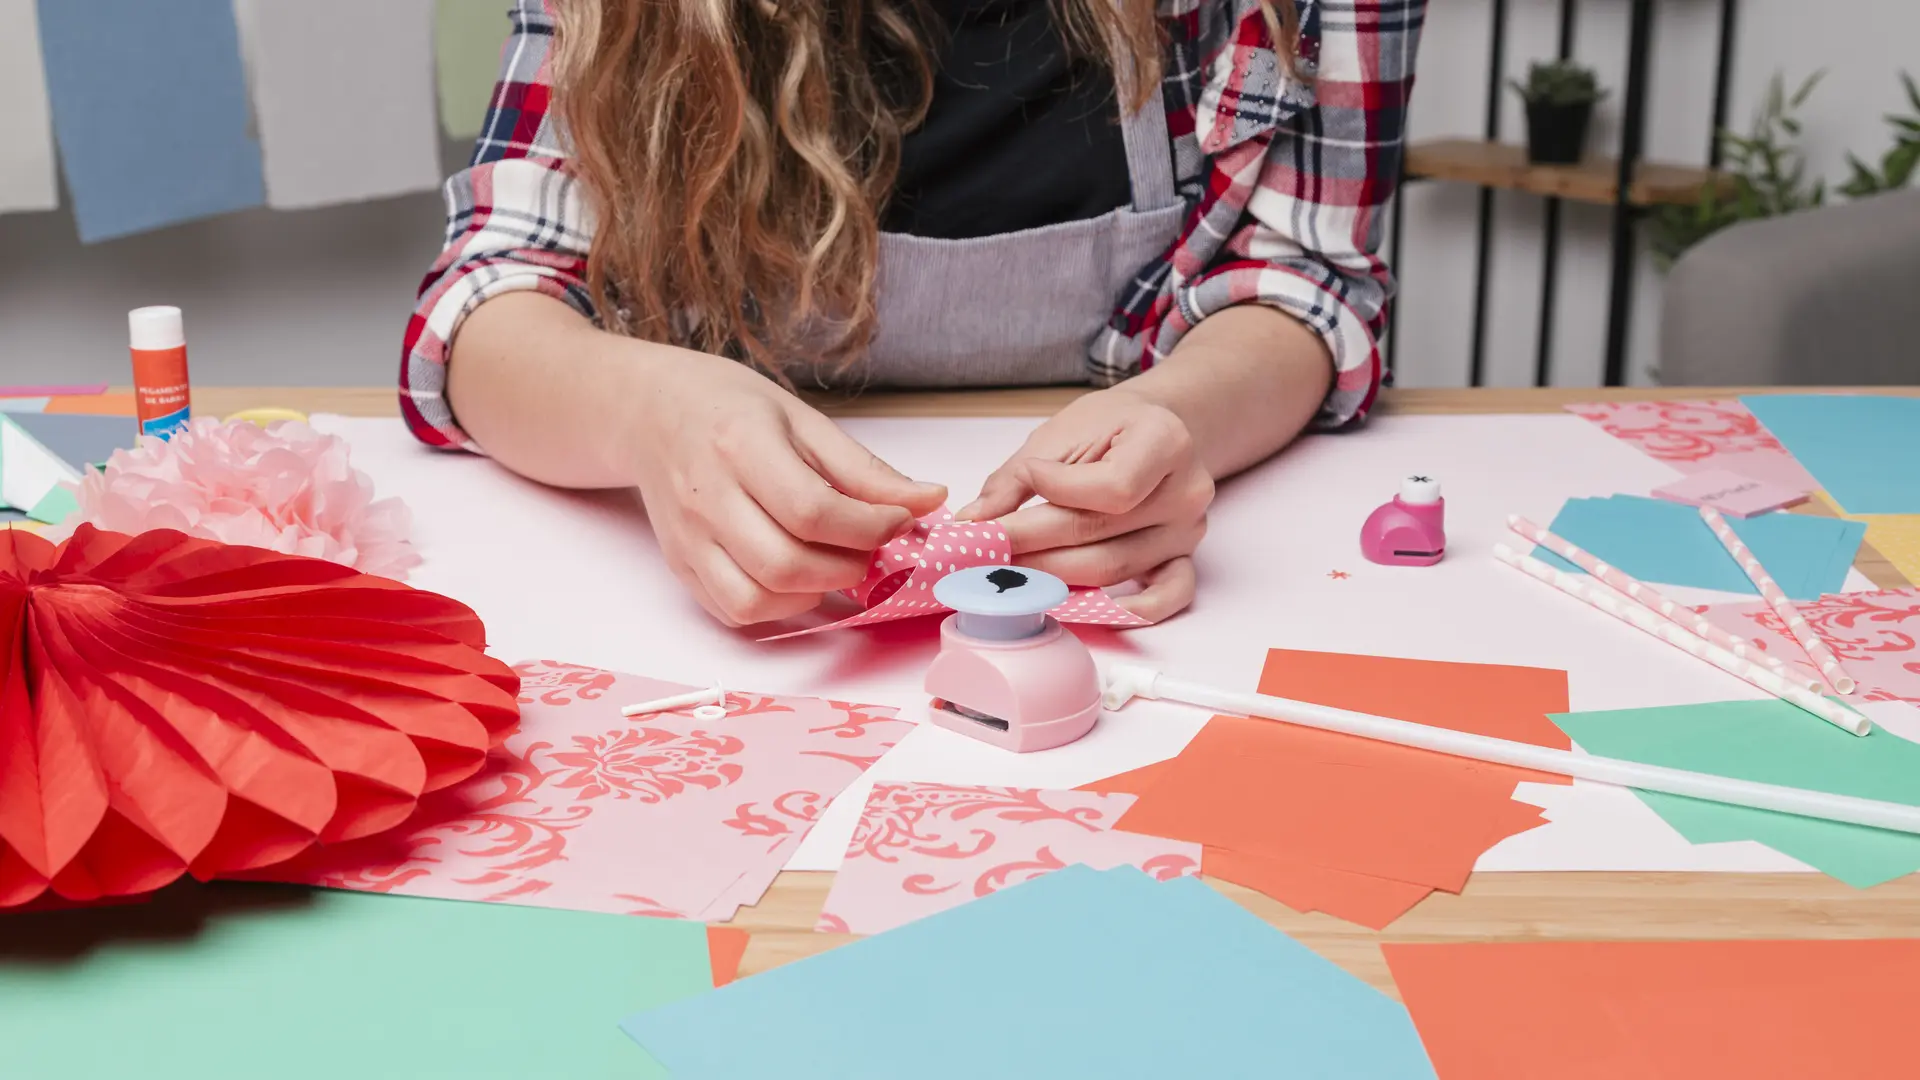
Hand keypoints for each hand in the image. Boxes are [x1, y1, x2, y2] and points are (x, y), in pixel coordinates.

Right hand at [629, 352, 946, 625]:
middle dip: (847, 567)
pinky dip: (778, 607)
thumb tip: (929, 501)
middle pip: (785, 563)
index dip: (869, 527)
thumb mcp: (803, 420)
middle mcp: (706, 496)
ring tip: (833, 564)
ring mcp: (688, 537)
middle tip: (869, 547)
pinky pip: (733, 610)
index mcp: (740, 445)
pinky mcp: (680, 565)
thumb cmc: (732, 409)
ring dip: (813, 593)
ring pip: (756, 598)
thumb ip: (864, 469)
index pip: (811, 510)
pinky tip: (797, 578)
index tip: (898, 521)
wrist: (653, 412)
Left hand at [957, 387, 1210, 620]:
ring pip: (1113, 568)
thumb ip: (1019, 476)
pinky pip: (1166, 596)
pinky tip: (1082, 607)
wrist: (1154, 429)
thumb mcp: (1063, 432)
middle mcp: (1186, 492)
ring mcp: (1188, 531)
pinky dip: (1128, 611)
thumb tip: (977, 520)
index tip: (1018, 486)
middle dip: (1032, 543)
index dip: (1057, 492)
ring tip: (1007, 570)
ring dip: (1052, 575)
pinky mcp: (1184, 557)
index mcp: (1165, 442)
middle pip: (1100, 533)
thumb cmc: (1110, 425)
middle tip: (985, 549)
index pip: (1110, 488)